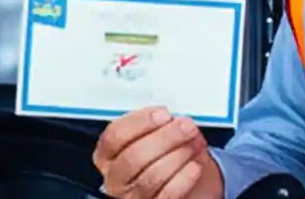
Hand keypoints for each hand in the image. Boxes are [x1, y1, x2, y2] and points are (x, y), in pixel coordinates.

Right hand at [93, 106, 223, 198]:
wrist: (187, 183)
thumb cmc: (167, 154)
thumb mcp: (156, 133)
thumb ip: (156, 124)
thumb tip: (172, 117)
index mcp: (109, 154)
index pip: (114, 137)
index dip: (140, 123)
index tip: (164, 114)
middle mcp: (115, 178)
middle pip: (133, 157)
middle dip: (165, 138)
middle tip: (186, 126)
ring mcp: (132, 197)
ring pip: (152, 176)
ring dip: (178, 155)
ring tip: (194, 143)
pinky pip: (168, 194)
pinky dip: (184, 177)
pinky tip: (195, 165)